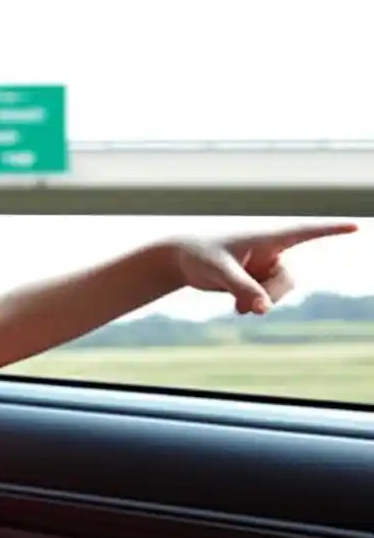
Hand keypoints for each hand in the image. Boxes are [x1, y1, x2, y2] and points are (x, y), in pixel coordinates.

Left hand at [172, 222, 358, 314]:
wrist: (181, 260)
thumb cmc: (200, 255)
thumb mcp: (220, 272)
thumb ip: (243, 289)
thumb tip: (265, 309)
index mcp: (266, 238)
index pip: (305, 232)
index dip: (331, 230)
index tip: (355, 227)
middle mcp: (269, 251)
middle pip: (287, 279)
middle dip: (272, 295)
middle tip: (253, 306)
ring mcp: (263, 266)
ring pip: (277, 291)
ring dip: (261, 302)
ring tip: (240, 308)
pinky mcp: (254, 279)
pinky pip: (265, 298)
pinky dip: (254, 305)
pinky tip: (238, 309)